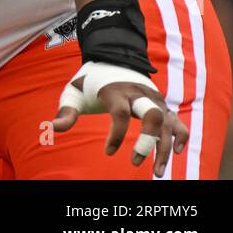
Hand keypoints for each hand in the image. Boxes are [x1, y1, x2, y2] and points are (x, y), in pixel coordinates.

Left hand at [52, 60, 187, 176]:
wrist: (114, 60)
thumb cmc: (91, 82)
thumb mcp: (74, 92)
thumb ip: (66, 111)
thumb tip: (52, 129)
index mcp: (115, 90)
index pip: (120, 113)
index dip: (115, 134)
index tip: (108, 152)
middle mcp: (138, 94)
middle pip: (152, 115)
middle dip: (148, 141)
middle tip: (136, 162)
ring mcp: (154, 99)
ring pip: (168, 123)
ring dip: (165, 149)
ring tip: (157, 172)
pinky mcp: (163, 105)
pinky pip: (178, 122)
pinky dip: (180, 137)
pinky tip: (177, 153)